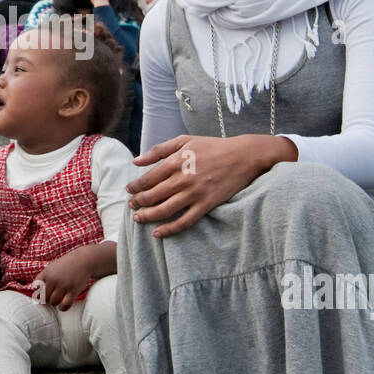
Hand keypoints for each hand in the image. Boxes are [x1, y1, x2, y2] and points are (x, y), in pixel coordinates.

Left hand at [35, 249, 92, 310]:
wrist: (83, 259)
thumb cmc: (66, 265)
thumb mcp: (51, 267)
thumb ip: (43, 278)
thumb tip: (36, 292)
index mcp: (46, 273)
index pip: (36, 287)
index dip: (39, 292)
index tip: (46, 292)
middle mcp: (53, 279)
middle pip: (45, 297)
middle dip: (49, 298)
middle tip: (54, 295)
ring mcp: (63, 285)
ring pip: (54, 302)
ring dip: (56, 302)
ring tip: (60, 298)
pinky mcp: (73, 290)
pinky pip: (65, 305)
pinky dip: (63, 307)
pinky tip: (63, 305)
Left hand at [127, 134, 297, 237]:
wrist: (243, 156)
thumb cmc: (213, 147)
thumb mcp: (184, 141)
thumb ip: (158, 150)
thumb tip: (136, 162)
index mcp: (175, 161)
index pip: (147, 179)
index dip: (135, 187)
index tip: (129, 191)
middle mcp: (182, 179)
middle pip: (152, 196)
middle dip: (137, 202)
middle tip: (132, 205)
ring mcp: (194, 193)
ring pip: (163, 211)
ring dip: (147, 217)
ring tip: (138, 218)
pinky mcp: (206, 205)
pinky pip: (184, 222)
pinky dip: (168, 229)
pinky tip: (157, 233)